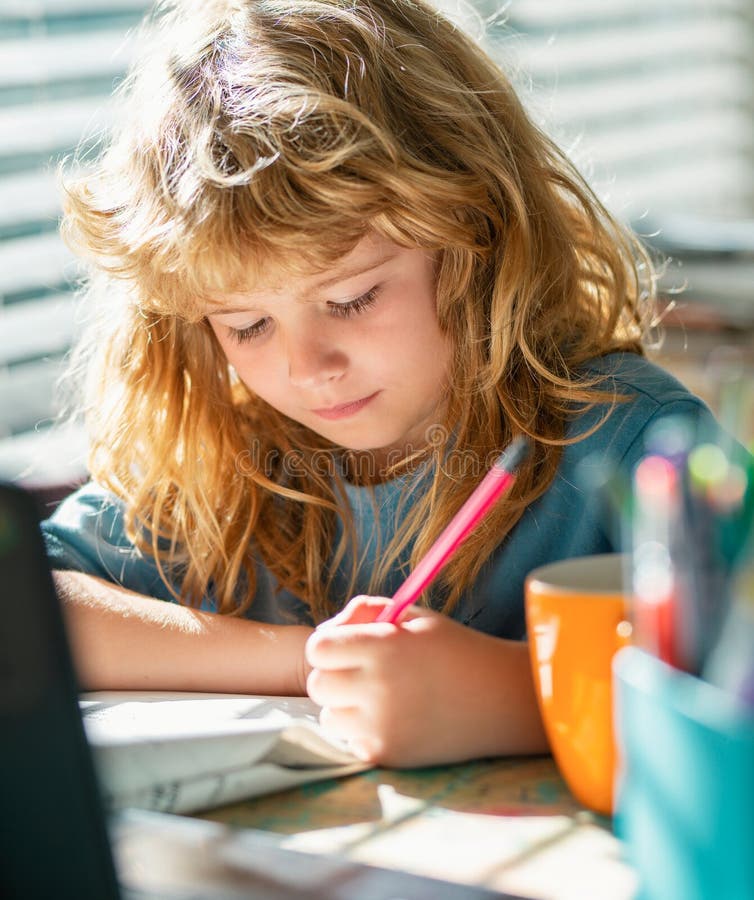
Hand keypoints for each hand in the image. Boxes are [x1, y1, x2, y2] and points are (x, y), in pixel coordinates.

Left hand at [305, 595, 546, 766]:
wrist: (503, 698)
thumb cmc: (457, 649)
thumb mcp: (414, 616)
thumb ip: (367, 612)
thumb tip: (330, 629)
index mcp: (382, 647)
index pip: (318, 649)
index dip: (328, 646)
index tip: (346, 648)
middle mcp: (377, 688)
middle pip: (318, 685)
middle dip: (334, 676)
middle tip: (362, 673)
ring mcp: (382, 726)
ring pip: (330, 718)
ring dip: (345, 708)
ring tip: (379, 698)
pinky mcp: (390, 755)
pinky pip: (352, 742)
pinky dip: (363, 732)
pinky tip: (393, 719)